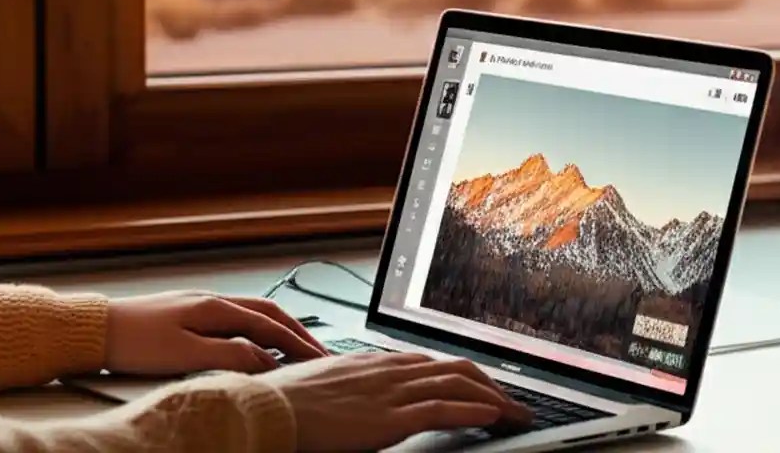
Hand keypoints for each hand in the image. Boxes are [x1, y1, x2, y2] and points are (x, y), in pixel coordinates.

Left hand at [105, 291, 328, 375]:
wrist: (92, 329)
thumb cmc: (133, 343)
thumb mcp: (185, 355)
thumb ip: (230, 355)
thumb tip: (267, 358)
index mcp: (216, 309)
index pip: (271, 327)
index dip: (299, 344)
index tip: (321, 359)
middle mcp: (213, 300)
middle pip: (270, 313)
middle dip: (299, 332)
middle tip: (320, 352)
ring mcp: (201, 303)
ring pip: (254, 312)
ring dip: (280, 328)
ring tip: (296, 347)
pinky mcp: (188, 312)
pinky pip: (237, 317)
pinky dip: (258, 328)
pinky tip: (255, 340)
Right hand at [260, 352, 533, 451]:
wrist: (264, 410)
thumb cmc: (284, 403)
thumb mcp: (326, 388)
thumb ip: (352, 389)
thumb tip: (361, 400)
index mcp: (375, 363)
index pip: (433, 362)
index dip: (465, 375)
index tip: (484, 388)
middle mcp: (389, 370)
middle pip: (455, 367)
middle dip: (490, 385)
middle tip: (513, 404)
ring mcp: (391, 391)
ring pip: (457, 384)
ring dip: (494, 399)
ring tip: (515, 415)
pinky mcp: (388, 416)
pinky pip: (441, 407)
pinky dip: (472, 409)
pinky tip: (492, 416)